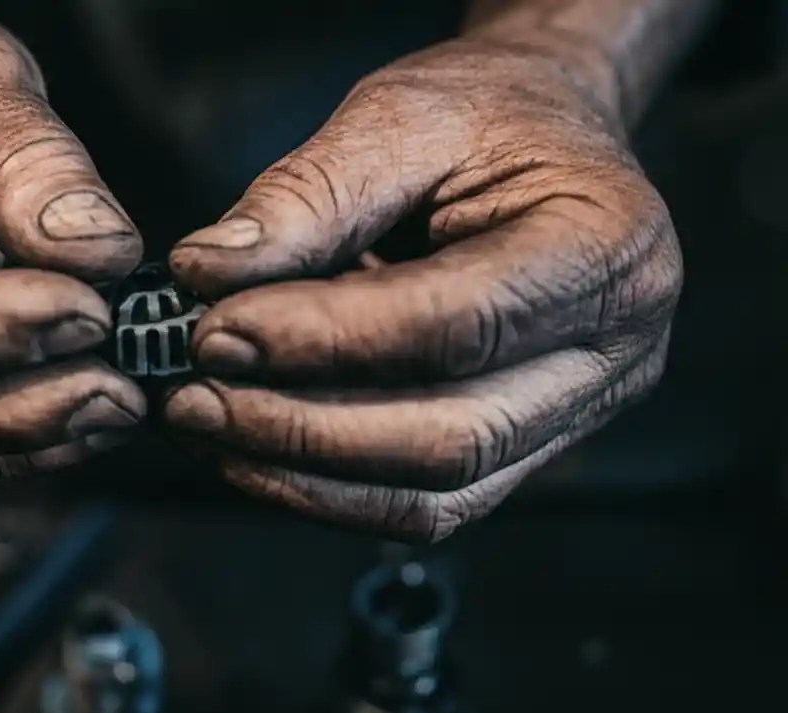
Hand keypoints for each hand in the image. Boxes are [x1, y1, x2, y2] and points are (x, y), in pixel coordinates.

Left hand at [166, 38, 680, 540]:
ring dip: (301, 473)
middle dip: (302, 428)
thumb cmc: (486, 117)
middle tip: (193, 397)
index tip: (217, 331)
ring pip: (433, 494)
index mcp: (607, 250)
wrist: (539, 139)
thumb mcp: (401, 115)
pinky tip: (249, 448)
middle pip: (451, 438)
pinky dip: (324, 489)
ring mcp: (573, 417)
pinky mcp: (520, 451)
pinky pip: (420, 505)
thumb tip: (205, 274)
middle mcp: (611, 354)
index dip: (324, 341)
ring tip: (206, 422)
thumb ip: (306, 196)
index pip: (456, 325)